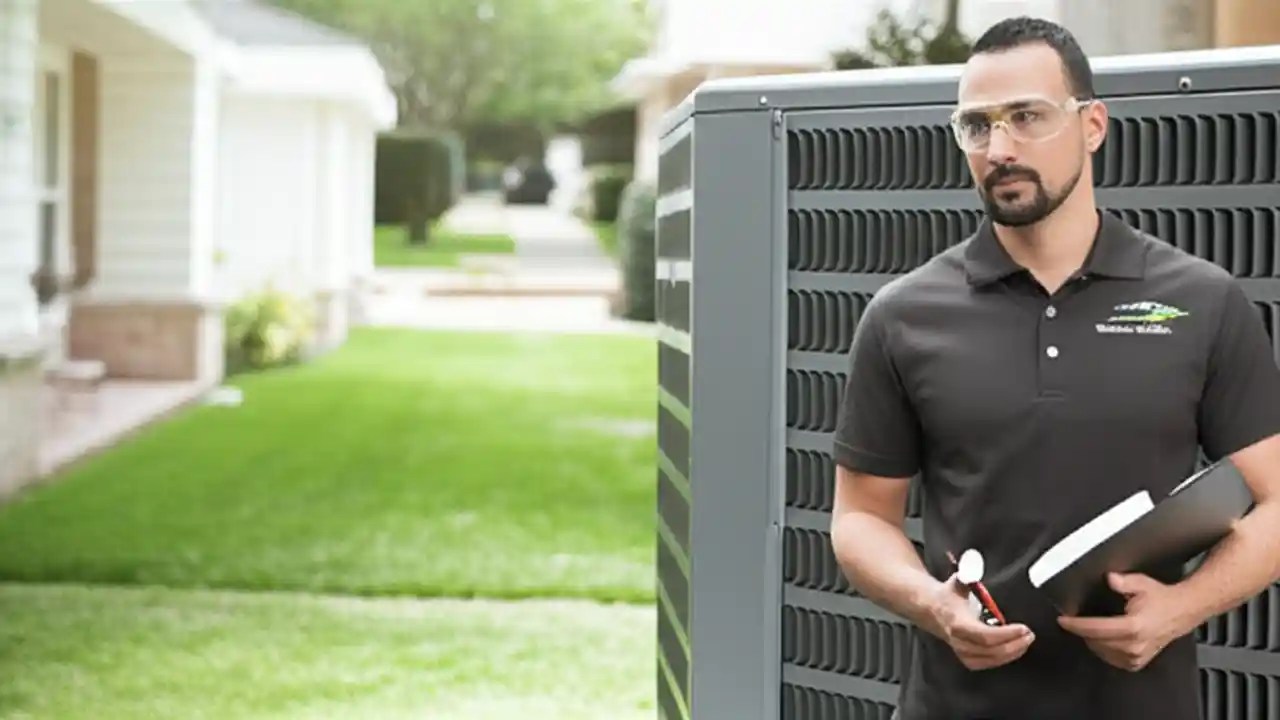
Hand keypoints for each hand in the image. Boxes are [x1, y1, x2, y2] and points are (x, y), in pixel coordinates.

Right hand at [923, 572, 1034, 670]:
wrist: (930, 609)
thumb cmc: (948, 595)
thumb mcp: (957, 581)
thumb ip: (968, 573)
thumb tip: (975, 562)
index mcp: (957, 622)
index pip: (984, 636)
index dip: (1006, 634)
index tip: (1023, 628)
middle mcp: (958, 640)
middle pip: (991, 650)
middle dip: (1014, 644)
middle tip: (1030, 634)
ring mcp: (961, 651)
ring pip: (990, 660)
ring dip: (1012, 652)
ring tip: (1026, 642)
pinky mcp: (965, 657)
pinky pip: (987, 664)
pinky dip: (1003, 659)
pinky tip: (1014, 650)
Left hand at [1057, 572, 1193, 672]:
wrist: (1181, 612)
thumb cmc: (1162, 599)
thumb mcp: (1141, 583)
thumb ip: (1123, 581)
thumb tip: (1110, 578)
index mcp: (1133, 627)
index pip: (1095, 629)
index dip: (1076, 625)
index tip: (1063, 620)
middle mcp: (1134, 645)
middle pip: (1095, 641)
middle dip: (1081, 631)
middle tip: (1074, 620)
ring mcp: (1136, 657)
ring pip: (1101, 651)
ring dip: (1091, 640)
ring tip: (1090, 627)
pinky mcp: (1137, 663)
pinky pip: (1111, 659)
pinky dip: (1103, 648)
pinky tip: (1103, 637)